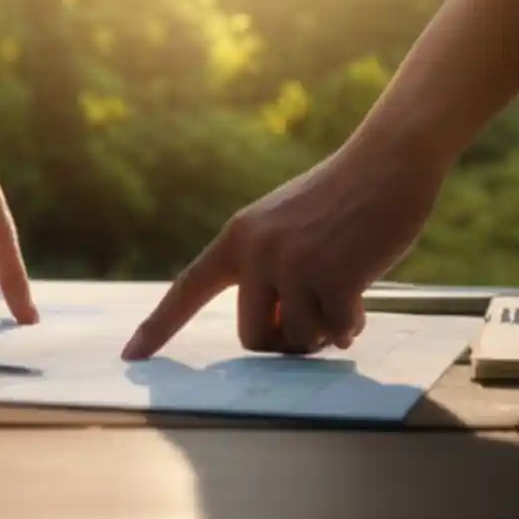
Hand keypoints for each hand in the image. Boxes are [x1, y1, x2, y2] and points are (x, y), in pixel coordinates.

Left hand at [121, 146, 447, 359]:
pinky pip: (338, 332)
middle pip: (253, 338)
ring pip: (298, 340)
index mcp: (237, 238)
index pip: (188, 289)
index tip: (130, 357)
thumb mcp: (284, 227)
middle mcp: (256, 251)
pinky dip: (353, 325)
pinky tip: (363, 296)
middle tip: (313, 317)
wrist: (387, 162)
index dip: (159, 327)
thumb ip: (265, 271)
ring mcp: (293, 263)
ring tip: (343, 294)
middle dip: (284, 342)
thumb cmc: (341, 200)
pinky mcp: (333, 276)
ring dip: (325, 331)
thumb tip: (272, 335)